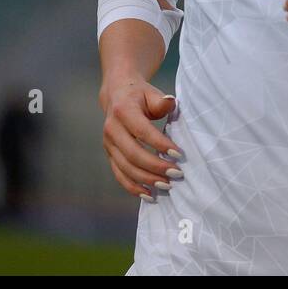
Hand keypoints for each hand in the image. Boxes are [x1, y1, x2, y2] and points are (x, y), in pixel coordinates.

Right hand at [98, 75, 183, 201]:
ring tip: (167, 185)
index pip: (142, 131)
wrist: (117, 95)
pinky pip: (119, 175)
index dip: (160, 144)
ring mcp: (108, 144)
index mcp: (123, 111)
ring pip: (126, 168)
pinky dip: (133, 187)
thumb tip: (171, 103)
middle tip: (177, 173)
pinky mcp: (110, 155)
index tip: (179, 154)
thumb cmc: (140, 95)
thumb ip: (162, 101)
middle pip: (133, 154)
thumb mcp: (151, 93)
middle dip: (155, 167)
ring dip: (147, 180)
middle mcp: (111, 129)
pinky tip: (149, 195)